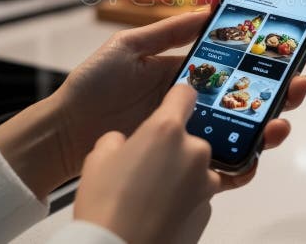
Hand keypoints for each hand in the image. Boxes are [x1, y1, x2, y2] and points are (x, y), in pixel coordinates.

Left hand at [0, 11, 305, 198]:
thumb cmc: (92, 85)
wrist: (67, 130)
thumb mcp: (129, 46)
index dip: (256, 60)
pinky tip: (257, 152)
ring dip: (266, 123)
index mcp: (183, 71)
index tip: (282, 52)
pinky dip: (242, 158)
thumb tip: (207, 10)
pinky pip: (218, 159)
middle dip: (275, 91)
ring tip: (280, 119)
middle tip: (297, 85)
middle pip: (243, 96)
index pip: (229, 63)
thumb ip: (168, 30)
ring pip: (238, 127)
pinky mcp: (180, 157)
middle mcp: (192, 100)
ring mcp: (188, 130)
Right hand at [73, 84, 218, 243]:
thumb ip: (117, 140)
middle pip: (188, 137)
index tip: (174, 101)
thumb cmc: (106, 208)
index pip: (186, 94)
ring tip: (147, 195)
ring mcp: (205, 183)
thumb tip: (123, 143)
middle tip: (143, 167)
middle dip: (170, 148)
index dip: (177, 96)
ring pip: (194, 168)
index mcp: (167, 131)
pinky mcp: (207, 211)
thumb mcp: (98, 159)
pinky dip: (182, 199)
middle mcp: (194, 152)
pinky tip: (156, 211)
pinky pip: (196, 194)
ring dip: (178, 175)